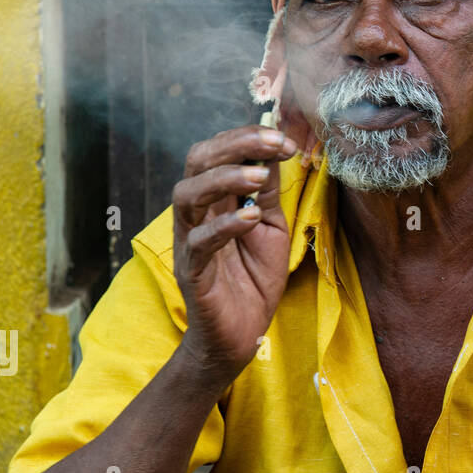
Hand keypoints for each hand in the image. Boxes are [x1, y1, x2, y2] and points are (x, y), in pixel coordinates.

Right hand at [172, 122, 298, 384]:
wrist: (242, 334)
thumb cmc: (254, 277)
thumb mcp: (269, 227)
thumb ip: (266, 194)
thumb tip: (273, 153)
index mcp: (216, 198)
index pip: (218, 152)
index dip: (248, 138)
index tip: (284, 140)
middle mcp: (197, 212)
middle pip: (197, 161)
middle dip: (235, 144)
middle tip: (273, 143)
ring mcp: (190, 240)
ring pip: (188, 195)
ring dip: (225, 178)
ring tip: (258, 175)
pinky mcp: (192, 271)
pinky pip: (199, 242)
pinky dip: (224, 226)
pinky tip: (250, 218)